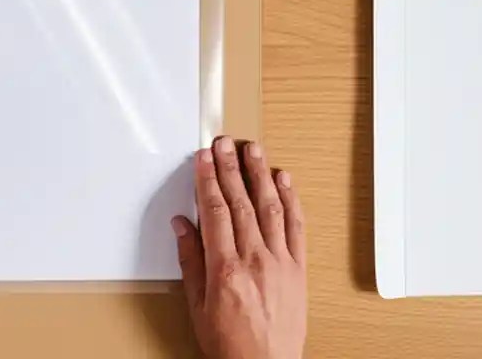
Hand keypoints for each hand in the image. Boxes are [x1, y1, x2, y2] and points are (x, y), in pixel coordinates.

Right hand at [172, 137, 306, 358]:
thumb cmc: (230, 343)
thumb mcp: (197, 305)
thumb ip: (190, 261)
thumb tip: (183, 225)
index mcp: (225, 268)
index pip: (215, 211)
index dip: (207, 180)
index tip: (203, 158)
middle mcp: (255, 260)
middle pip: (241, 202)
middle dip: (230, 168)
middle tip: (224, 143)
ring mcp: (281, 262)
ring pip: (270, 207)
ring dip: (260, 175)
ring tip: (253, 150)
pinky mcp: (298, 269)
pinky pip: (295, 227)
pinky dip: (290, 200)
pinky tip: (284, 180)